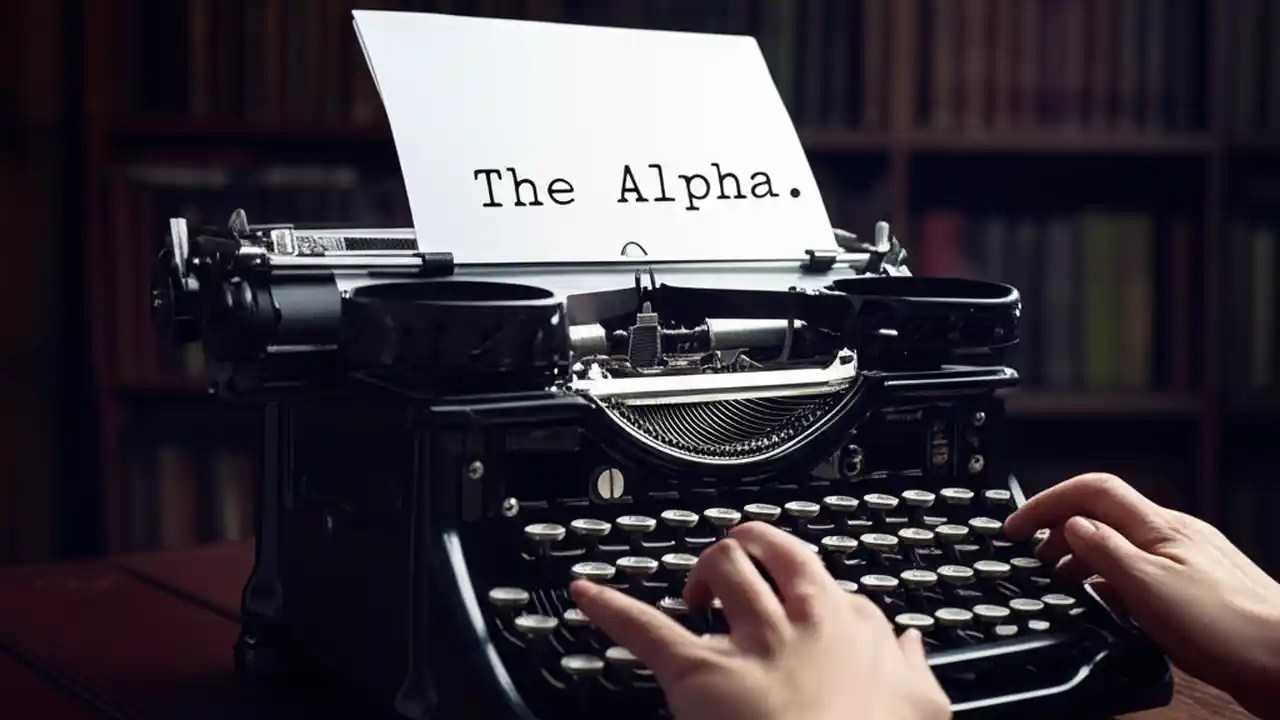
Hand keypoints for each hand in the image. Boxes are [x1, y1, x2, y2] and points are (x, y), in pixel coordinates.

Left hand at [570, 522, 950, 719]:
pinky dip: (611, 607)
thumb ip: (914, 672)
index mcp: (848, 629)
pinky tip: (586, 591)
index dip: (812, 594)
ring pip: (722, 567)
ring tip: (695, 588)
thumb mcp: (921, 711)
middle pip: (771, 552)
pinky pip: (646, 628)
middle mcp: (797, 622)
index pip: (829, 584)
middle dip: (751, 549)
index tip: (804, 608)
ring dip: (704, 569)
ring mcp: (748, 642)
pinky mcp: (698, 672)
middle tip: (740, 567)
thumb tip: (909, 645)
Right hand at [1004, 473, 1279, 718]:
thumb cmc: (1231, 627)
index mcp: (1159, 527)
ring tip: (1061, 583)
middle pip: (1104, 514)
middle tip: (1032, 560)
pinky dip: (1109, 580)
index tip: (1017, 526)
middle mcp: (1173, 536)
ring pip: (1121, 543)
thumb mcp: (1149, 587)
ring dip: (1082, 556)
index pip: (1093, 490)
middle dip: (1060, 530)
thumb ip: (1105, 551)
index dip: (1048, 501)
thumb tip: (1070, 526)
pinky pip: (1139, 570)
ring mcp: (1185, 561)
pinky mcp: (1194, 589)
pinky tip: (1106, 604)